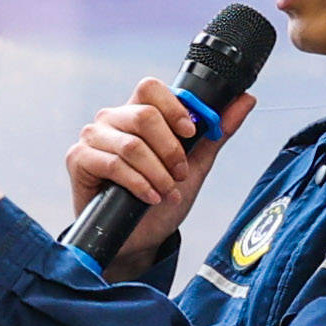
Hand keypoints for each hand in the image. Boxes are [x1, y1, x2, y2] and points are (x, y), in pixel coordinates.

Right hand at [63, 73, 237, 276]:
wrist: (139, 238)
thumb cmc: (162, 198)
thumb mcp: (194, 165)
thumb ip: (216, 133)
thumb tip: (247, 99)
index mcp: (137, 112)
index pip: (151, 88)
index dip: (174, 108)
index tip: (191, 133)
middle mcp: (112, 119)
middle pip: (144, 115)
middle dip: (170, 150)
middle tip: (180, 174)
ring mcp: (92, 138)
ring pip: (131, 144)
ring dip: (157, 173)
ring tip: (167, 191)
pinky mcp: (78, 159)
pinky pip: (112, 164)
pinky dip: (137, 183)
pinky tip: (149, 197)